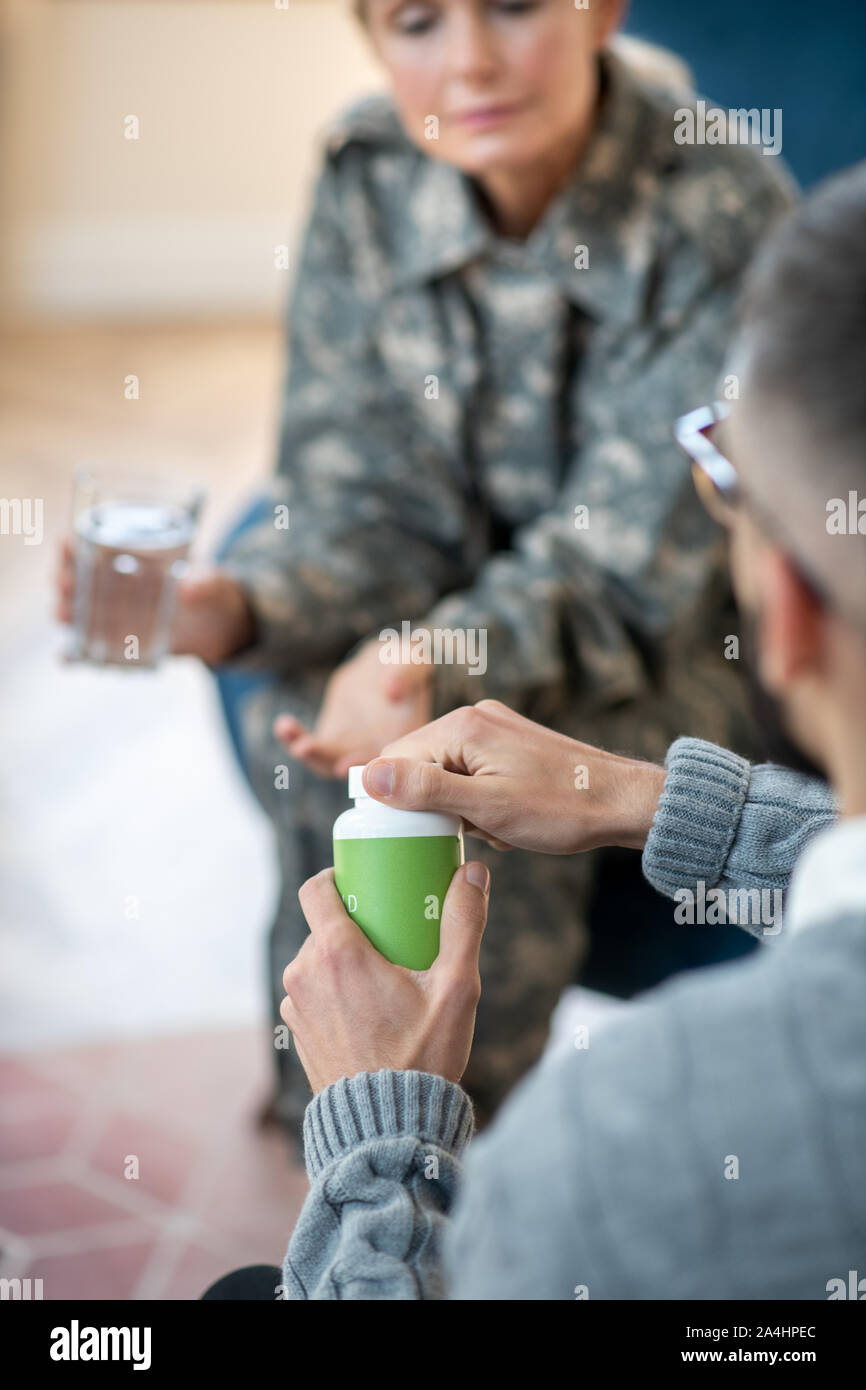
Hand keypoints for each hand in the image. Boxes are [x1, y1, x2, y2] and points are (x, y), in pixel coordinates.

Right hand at [55, 540, 253, 665]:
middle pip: (74, 578)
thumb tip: (187, 590)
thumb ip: (205, 585)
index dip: (74, 543)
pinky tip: (67, 657)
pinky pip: (88, 649)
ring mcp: (114, 615)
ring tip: (65, 615)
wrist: (223, 628)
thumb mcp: (214, 584)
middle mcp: (115, 585)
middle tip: (66, 583)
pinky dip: (73, 655)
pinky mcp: (120, 643)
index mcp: (132, 558)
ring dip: (64, 613)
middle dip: (63, 579)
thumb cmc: (214, 593)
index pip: (91, 545)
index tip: (67, 543)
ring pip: (74, 612)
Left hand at [274, 633, 432, 779]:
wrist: (380, 667)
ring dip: (308, 753)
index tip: (344, 766)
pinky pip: (311, 744)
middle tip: (305, 749)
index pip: (387, 762)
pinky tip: (283, 725)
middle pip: (352, 767)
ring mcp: (352, 749)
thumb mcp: (413, 659)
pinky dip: (295, 738)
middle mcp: (378, 752)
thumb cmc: (403, 663)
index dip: (365, 766)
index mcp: (406, 740)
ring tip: (290, 734)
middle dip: (327, 760)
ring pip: (328, 760)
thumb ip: (408, 673)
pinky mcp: (331, 740)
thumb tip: (392, 692)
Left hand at [281, 863, 490, 1092]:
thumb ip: (465, 924)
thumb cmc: (423, 1057)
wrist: (387, 1128)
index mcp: (336, 953)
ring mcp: (296, 1006)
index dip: (337, 876)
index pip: (317, 889)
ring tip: (383, 974)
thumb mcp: (456, 988)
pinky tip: (367, 1007)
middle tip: (392, 933)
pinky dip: (334, 991)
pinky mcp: (297, 1032)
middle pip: (323, 926)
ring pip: (316, 961)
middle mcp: (304, 974)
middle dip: (354, 923)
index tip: (364, 880)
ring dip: (343, 960)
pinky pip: (313, 993)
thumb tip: (473, 871)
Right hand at [362, 700, 665, 855]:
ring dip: (457, 807)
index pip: (395, 756)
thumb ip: (425, 790)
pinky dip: (477, 801)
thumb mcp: (486, 808)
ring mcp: (494, 729)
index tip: (412, 832)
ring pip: (445, 772)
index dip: (394, 799)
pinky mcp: (509, 745)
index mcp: (463, 725)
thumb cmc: (561, 808)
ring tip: (493, 828)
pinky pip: (470, 772)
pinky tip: (504, 822)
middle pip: (419, 763)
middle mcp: (475, 716)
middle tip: (466, 831)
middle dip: (432, 805)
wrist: (623, 802)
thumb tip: (367, 777)